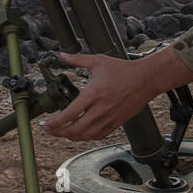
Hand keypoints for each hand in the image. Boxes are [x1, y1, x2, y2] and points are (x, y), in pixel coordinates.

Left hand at [42, 52, 159, 140]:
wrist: (146, 79)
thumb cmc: (123, 69)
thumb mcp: (98, 61)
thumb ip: (77, 59)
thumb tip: (61, 55)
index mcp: (94, 93)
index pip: (70, 114)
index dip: (55, 123)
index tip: (46, 124)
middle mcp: (100, 109)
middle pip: (75, 129)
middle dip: (58, 132)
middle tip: (49, 130)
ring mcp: (109, 118)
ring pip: (86, 136)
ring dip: (71, 136)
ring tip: (61, 132)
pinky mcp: (116, 123)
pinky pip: (98, 136)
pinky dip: (86, 137)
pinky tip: (79, 132)